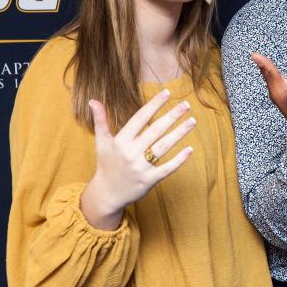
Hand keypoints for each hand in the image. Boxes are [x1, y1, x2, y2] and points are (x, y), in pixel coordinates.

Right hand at [82, 90, 195, 227]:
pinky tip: (190, 149)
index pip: (140, 118)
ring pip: (163, 146)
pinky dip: (179, 160)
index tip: (167, 93)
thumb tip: (93, 100)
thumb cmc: (106, 164)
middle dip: (172, 116)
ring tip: (192, 121)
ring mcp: (140, 167)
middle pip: (155, 130)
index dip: (154, 105)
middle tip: (186, 104)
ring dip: (179, 133)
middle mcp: (131, 152)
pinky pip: (167, 168)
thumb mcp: (101, 142)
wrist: (106, 194)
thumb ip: (100, 121)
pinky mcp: (149, 180)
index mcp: (120, 141)